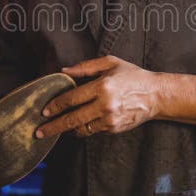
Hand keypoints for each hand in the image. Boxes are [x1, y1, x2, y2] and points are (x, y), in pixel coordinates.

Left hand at [35, 55, 161, 138]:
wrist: (156, 95)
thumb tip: (64, 71)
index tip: (44, 111)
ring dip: (67, 130)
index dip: (56, 106)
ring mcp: (110, 119)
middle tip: (39, 132)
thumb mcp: (110, 63)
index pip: (72, 98)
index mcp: (102, 86)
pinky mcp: (114, 128)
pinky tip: (75, 128)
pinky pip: (93, 131)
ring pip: (81, 129)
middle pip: (72, 119)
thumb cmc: (133, 76)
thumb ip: (86, 67)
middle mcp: (105, 105)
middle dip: (53, 127)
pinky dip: (83, 129)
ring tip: (54, 131)